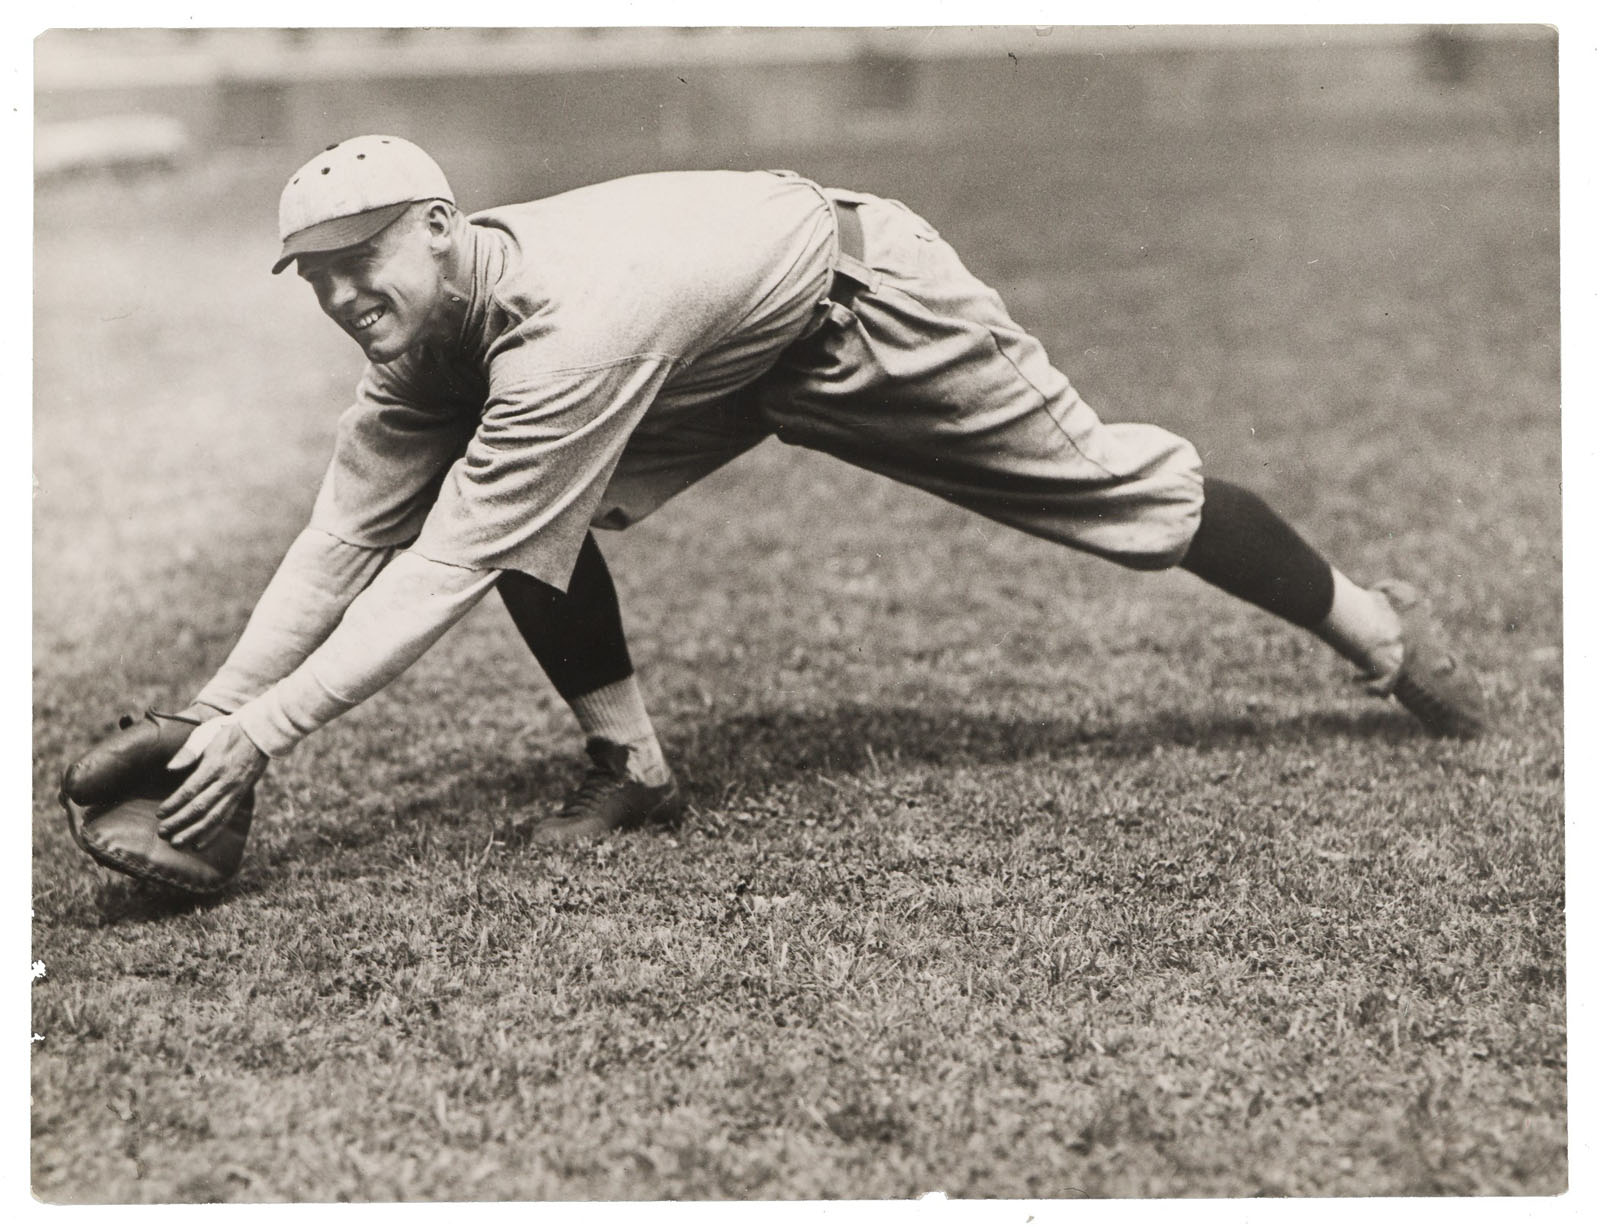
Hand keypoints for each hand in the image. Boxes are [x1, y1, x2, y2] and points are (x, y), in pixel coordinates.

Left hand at [156, 717, 267, 849]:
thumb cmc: (229, 731)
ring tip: (176, 843)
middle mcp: (226, 782)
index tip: (160, 813)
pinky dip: (212, 834)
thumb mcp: (207, 733)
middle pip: (200, 808)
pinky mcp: (240, 796)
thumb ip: (188, 751)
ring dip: (194, 833)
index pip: (190, 790)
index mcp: (215, 765)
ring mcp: (235, 791)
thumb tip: (170, 768)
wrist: (262, 734)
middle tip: (162, 832)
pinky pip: (226, 819)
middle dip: (179, 822)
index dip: (173, 804)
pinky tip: (199, 844)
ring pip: (213, 818)